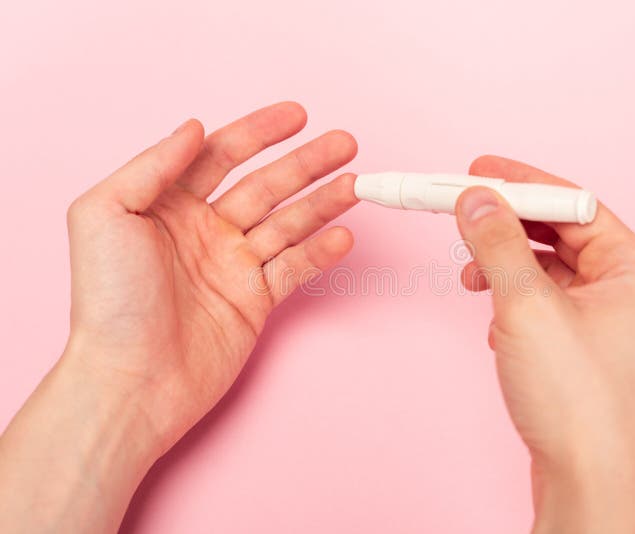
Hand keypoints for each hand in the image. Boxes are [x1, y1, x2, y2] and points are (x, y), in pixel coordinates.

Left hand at [66, 102, 358, 451]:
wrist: (131, 379)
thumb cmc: (108, 300)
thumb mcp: (106, 214)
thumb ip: (152, 165)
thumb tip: (194, 126)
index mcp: (169, 205)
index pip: (222, 154)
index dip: (261, 131)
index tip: (298, 115)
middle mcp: (205, 230)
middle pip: (266, 184)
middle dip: (307, 163)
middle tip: (346, 145)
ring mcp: (233, 265)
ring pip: (288, 223)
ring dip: (325, 202)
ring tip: (358, 185)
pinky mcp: (255, 301)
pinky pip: (295, 268)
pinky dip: (321, 252)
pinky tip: (343, 236)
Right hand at [454, 156, 634, 533]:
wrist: (584, 478)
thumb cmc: (576, 400)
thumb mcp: (527, 306)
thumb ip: (497, 244)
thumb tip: (473, 198)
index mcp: (634, 267)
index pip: (572, 204)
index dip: (521, 183)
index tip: (477, 171)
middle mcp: (624, 287)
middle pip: (557, 231)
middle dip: (507, 224)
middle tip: (462, 208)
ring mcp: (602, 317)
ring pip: (543, 265)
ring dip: (502, 262)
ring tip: (469, 273)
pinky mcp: (577, 342)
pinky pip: (539, 298)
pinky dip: (509, 296)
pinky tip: (490, 316)